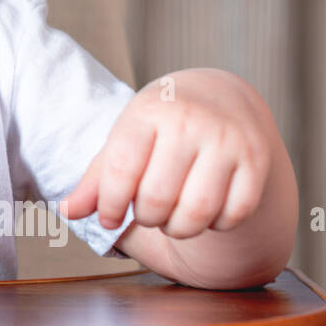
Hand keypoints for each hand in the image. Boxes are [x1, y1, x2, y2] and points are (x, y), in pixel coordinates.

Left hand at [60, 68, 273, 239]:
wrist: (219, 96)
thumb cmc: (159, 125)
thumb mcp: (124, 138)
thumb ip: (96, 178)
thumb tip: (67, 212)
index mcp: (148, 111)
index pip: (121, 170)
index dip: (110, 206)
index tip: (109, 218)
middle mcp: (190, 121)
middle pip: (157, 198)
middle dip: (146, 218)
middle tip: (147, 213)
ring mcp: (228, 139)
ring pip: (197, 213)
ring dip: (179, 229)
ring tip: (172, 217)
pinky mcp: (257, 159)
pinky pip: (234, 214)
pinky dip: (216, 225)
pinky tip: (206, 211)